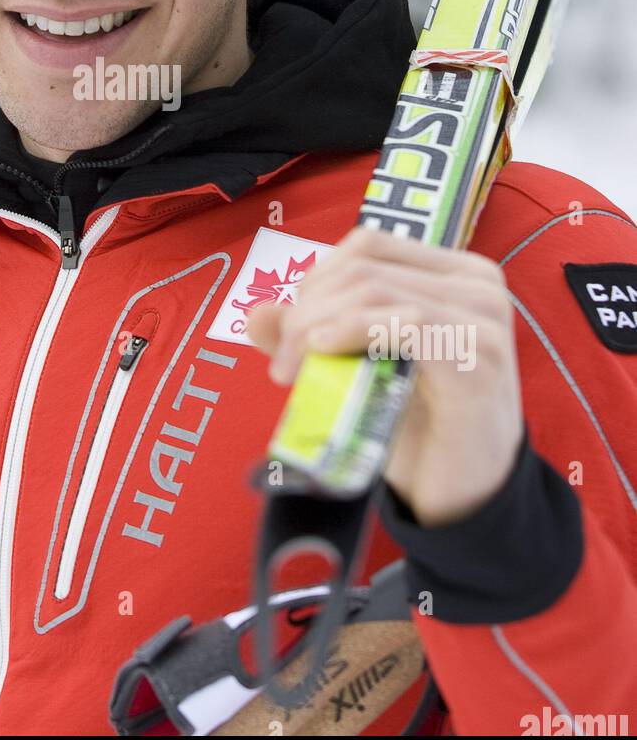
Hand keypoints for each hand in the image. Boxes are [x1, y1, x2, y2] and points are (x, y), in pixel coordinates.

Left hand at [244, 226, 524, 527]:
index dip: (317, 279)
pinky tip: (326, 351)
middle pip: (365, 267)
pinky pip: (407, 322)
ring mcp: (483, 318)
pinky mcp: (480, 358)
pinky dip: (355, 329)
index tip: (289, 331)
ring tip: (295, 371)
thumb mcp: (358, 369)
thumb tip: (255, 314)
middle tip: (284, 363)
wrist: (464, 493)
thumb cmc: (416, 424)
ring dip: (318, 325)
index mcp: (453, 272)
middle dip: (307, 309)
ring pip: (375, 289)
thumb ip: (311, 336)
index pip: (368, 245)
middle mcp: (477, 284)